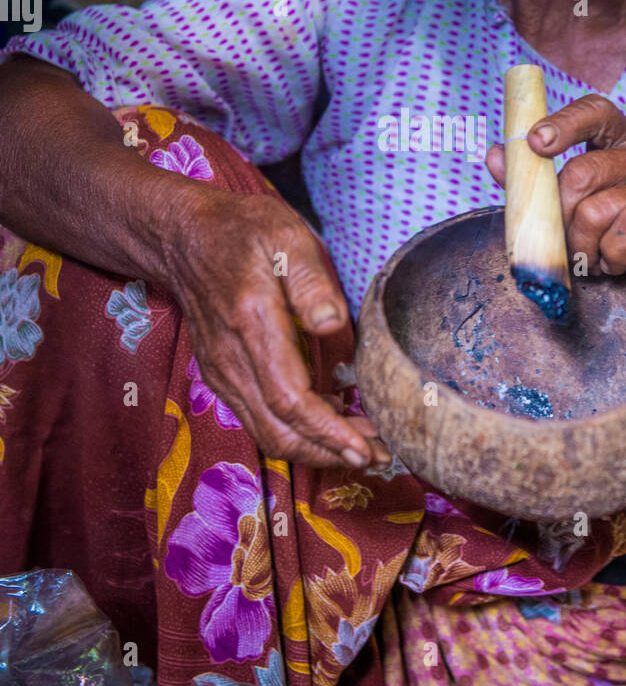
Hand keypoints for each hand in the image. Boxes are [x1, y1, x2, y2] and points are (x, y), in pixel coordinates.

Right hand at [161, 188, 389, 468]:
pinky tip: (331, 419)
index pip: (290, 399)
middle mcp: (232, 360)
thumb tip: (332, 324)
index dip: (329, 432)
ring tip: (365, 444)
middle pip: (279, 432)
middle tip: (381, 454)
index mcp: (252, 323)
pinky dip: (297, 431)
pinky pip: (260, 419)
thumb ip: (311, 281)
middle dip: (331, 453)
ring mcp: (222, 372)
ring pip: (268, 433)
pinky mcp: (222, 376)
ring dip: (316, 448)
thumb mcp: (286, 236)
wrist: (183, 236)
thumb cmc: (242, 231)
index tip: (367, 449)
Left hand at [486, 93, 625, 322]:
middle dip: (560, 218)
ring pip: (598, 210)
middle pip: (582, 172)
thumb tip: (496, 155)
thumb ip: (535, 183)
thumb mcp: (566, 211)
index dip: (564, 123)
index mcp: (623, 141)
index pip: (596, 112)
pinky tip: (623, 263)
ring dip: (585, 247)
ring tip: (597, 259)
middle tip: (565, 245)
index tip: (534, 142)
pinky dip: (613, 257)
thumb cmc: (608, 247)